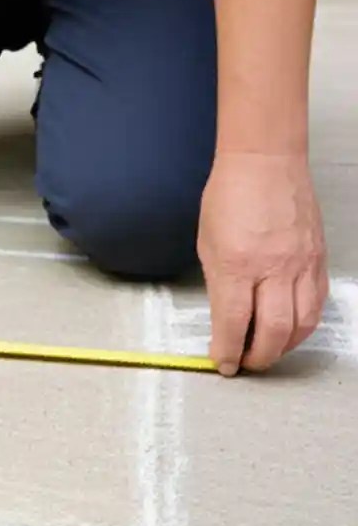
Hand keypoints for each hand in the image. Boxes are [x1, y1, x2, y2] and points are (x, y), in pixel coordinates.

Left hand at [197, 151, 328, 375]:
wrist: (265, 162)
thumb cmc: (229, 196)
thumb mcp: (207, 244)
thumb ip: (219, 284)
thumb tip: (224, 318)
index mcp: (238, 264)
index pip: (234, 322)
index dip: (228, 350)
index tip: (223, 363)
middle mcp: (274, 268)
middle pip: (274, 331)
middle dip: (260, 357)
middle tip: (247, 363)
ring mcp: (302, 264)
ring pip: (302, 323)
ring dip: (285, 346)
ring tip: (268, 350)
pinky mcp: (318, 260)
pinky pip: (316, 303)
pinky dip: (303, 323)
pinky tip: (289, 327)